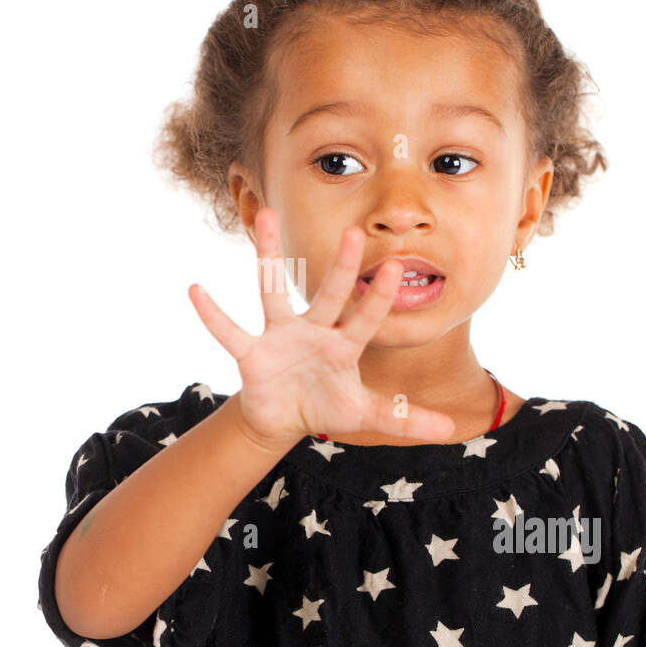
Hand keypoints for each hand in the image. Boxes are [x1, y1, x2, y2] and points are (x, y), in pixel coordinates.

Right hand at [187, 207, 456, 447]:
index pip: (365, 318)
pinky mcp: (251, 353)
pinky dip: (212, 315)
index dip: (378, 297)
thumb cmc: (326, 405)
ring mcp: (280, 337)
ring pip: (273, 290)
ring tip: (265, 214)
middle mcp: (313, 330)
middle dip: (339, 266)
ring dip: (268, 255)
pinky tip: (195, 291)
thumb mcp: (365, 415)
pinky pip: (230, 331)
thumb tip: (450, 432)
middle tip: (352, 230)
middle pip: (328, 294)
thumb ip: (405, 419)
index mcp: (343, 344)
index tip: (396, 268)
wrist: (283, 420)